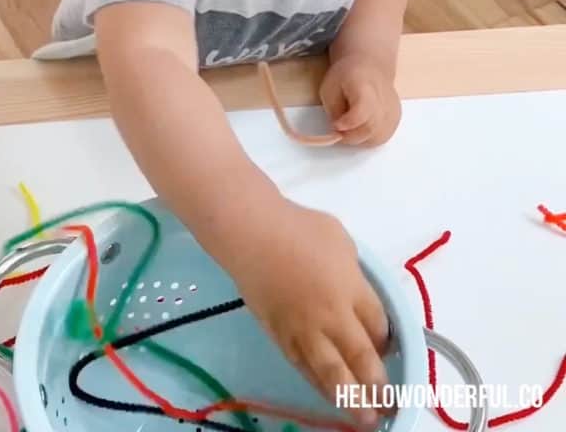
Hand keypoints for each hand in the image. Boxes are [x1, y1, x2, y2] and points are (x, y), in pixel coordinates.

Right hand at [231, 201, 390, 429]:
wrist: (252, 235)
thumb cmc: (298, 228)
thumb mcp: (340, 239)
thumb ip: (353, 271)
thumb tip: (355, 289)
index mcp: (351, 289)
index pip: (379, 328)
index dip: (387, 342)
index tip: (387, 347)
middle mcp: (332, 317)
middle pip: (361, 359)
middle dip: (378, 387)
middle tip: (390, 406)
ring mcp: (303, 330)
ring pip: (331, 373)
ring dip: (350, 399)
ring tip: (365, 418)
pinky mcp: (279, 335)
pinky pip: (303, 367)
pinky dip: (318, 384)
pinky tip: (328, 394)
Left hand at [320, 55, 401, 145]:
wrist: (370, 67)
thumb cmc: (347, 77)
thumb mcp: (329, 88)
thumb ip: (333, 111)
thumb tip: (338, 131)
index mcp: (365, 87)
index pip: (362, 111)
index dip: (348, 123)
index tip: (335, 125)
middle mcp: (384, 100)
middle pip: (370, 128)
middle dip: (349, 135)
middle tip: (337, 129)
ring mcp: (393, 111)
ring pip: (376, 138)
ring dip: (357, 139)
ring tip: (347, 126)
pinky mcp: (395, 120)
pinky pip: (381, 138)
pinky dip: (367, 139)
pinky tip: (359, 127)